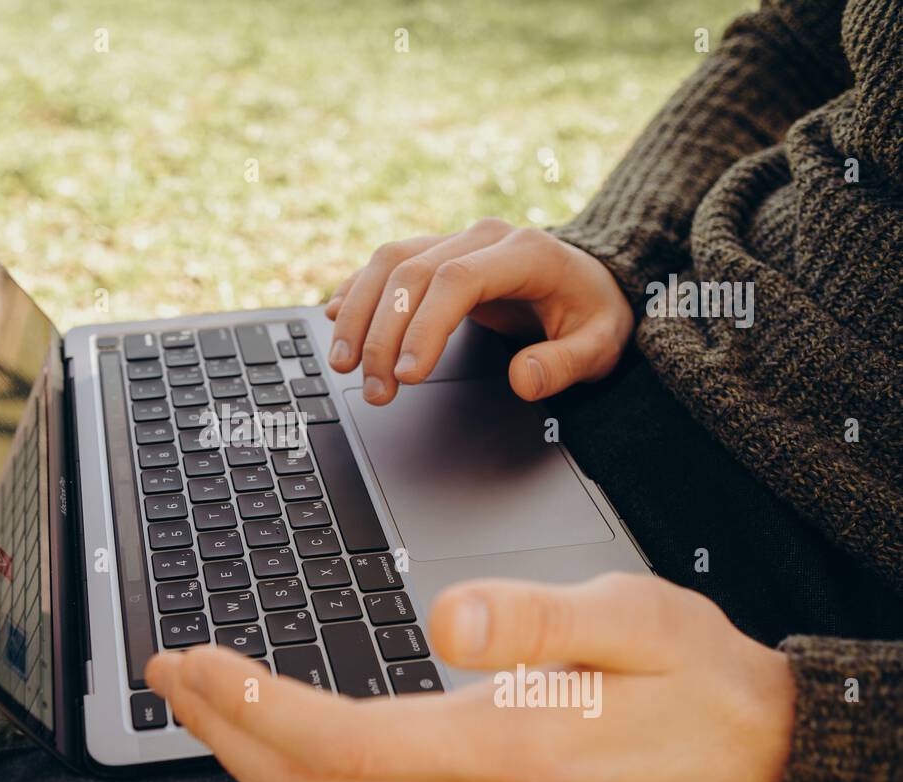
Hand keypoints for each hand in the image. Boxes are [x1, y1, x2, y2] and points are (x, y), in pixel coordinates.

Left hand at [145, 573, 795, 781]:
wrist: (744, 751)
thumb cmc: (690, 674)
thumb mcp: (634, 615)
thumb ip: (536, 617)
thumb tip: (448, 618)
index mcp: (509, 750)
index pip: (343, 745)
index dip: (255, 705)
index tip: (197, 660)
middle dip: (226, 731)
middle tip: (169, 674)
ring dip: (250, 761)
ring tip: (201, 705)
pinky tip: (274, 746)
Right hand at [323, 220, 633, 404]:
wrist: (591, 278)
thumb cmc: (593, 311)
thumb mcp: (600, 343)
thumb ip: (566, 363)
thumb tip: (524, 379)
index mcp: (524, 251)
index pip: (456, 280)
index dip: (423, 326)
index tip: (408, 374)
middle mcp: (482, 236)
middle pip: (411, 274)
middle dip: (383, 336)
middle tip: (375, 390)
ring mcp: (455, 239)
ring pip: (388, 263)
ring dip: (358, 314)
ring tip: (344, 364)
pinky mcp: (436, 252)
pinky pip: (385, 264)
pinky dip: (356, 291)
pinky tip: (334, 317)